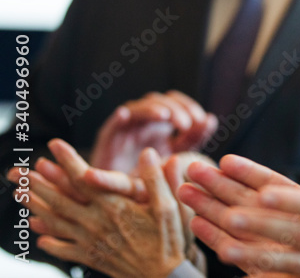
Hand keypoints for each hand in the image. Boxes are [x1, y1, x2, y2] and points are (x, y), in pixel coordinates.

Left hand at [16, 140, 186, 277]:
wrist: (162, 277)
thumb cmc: (168, 240)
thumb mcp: (169, 207)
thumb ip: (156, 179)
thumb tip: (147, 153)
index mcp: (114, 206)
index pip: (84, 179)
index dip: (67, 160)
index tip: (55, 145)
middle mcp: (96, 222)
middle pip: (60, 200)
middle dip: (39, 184)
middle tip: (21, 171)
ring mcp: (90, 241)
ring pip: (56, 222)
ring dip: (35, 207)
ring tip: (21, 195)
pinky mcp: (91, 257)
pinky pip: (63, 248)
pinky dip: (48, 240)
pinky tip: (39, 236)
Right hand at [91, 90, 217, 172]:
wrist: (120, 201)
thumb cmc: (149, 180)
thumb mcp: (176, 158)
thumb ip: (193, 140)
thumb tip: (211, 119)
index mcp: (161, 125)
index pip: (176, 104)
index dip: (189, 107)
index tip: (202, 121)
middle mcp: (143, 124)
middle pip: (160, 102)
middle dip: (175, 108)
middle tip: (188, 123)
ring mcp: (126, 130)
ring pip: (139, 108)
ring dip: (153, 109)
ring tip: (167, 117)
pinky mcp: (107, 141)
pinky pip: (111, 124)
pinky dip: (118, 117)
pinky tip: (124, 115)